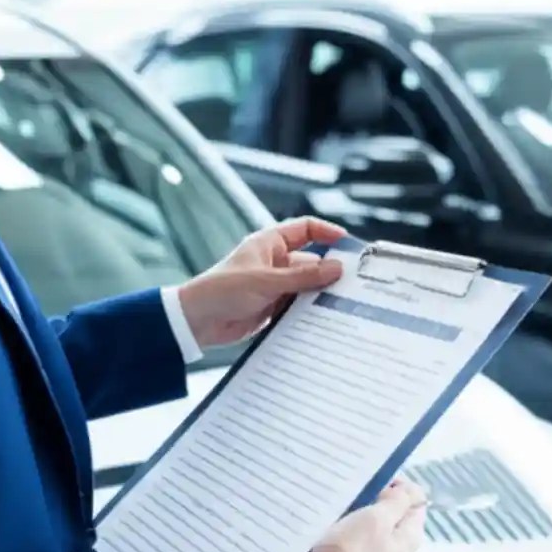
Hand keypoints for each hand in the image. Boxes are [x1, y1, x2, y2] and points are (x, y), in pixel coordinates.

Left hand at [178, 217, 346, 347]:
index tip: (348, 244)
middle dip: (330, 270)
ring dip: (321, 293)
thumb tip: (337, 268)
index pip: (305, 229)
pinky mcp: (274, 306)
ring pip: (308, 286)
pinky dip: (310, 311)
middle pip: (312, 260)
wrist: (197, 322)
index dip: (327, 232)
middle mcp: (275, 261)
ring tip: (344, 303)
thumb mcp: (267, 281)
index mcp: (269, 243)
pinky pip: (299, 306)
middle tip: (354, 281)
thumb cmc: (222, 290)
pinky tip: (326, 318)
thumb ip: (303, 277)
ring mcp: (275, 285)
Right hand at [306, 479, 427, 551]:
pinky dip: (346, 539)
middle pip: (394, 519)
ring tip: (336, 513)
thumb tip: (412, 492)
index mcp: (409, 538)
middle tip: (352, 494)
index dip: (398, 485)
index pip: (415, 502)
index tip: (372, 479)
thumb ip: (396, 504)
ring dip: (358, 520)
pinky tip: (328, 538)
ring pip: (373, 535)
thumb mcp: (375, 521)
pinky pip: (356, 551)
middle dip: (376, 502)